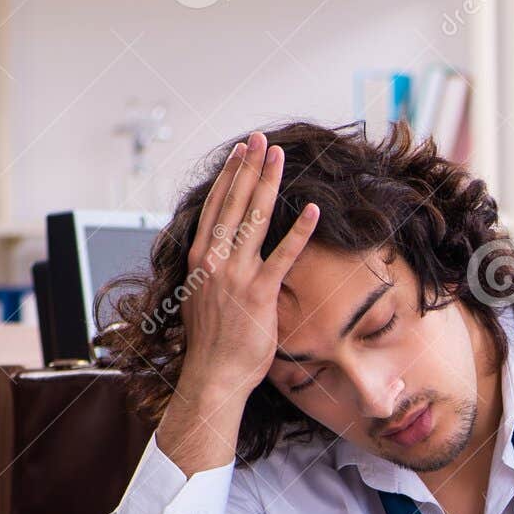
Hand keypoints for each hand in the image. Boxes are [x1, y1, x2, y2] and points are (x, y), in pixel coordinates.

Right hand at [178, 130, 319, 403]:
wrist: (212, 374)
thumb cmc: (212, 343)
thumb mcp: (202, 297)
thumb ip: (210, 271)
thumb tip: (217, 258)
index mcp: (200, 256)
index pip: (216, 205)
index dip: (231, 175)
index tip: (241, 152)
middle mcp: (214, 258)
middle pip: (234, 201)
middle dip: (249, 166)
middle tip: (261, 138)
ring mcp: (236, 274)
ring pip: (255, 218)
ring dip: (269, 184)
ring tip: (279, 157)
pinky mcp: (259, 293)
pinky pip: (283, 256)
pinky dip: (300, 232)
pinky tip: (313, 211)